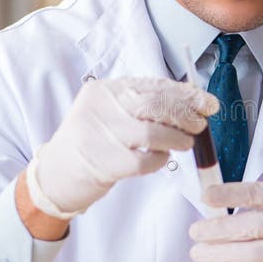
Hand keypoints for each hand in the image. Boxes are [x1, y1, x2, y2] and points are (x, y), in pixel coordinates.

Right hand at [27, 77, 218, 217]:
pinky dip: (159, 160)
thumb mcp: (112, 114)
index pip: (154, 86)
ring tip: (186, 143)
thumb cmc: (93, 143)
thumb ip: (145, 106)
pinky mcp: (103, 162)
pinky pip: (144, 160)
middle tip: (200, 124)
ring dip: (178, 138)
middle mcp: (101, 106)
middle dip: (186, 114)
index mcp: (106, 89)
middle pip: (156, 105)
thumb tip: (192, 104)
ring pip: (153, 132)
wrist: (55, 176)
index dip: (186, 94)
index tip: (208, 103)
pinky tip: (159, 159)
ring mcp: (100, 134)